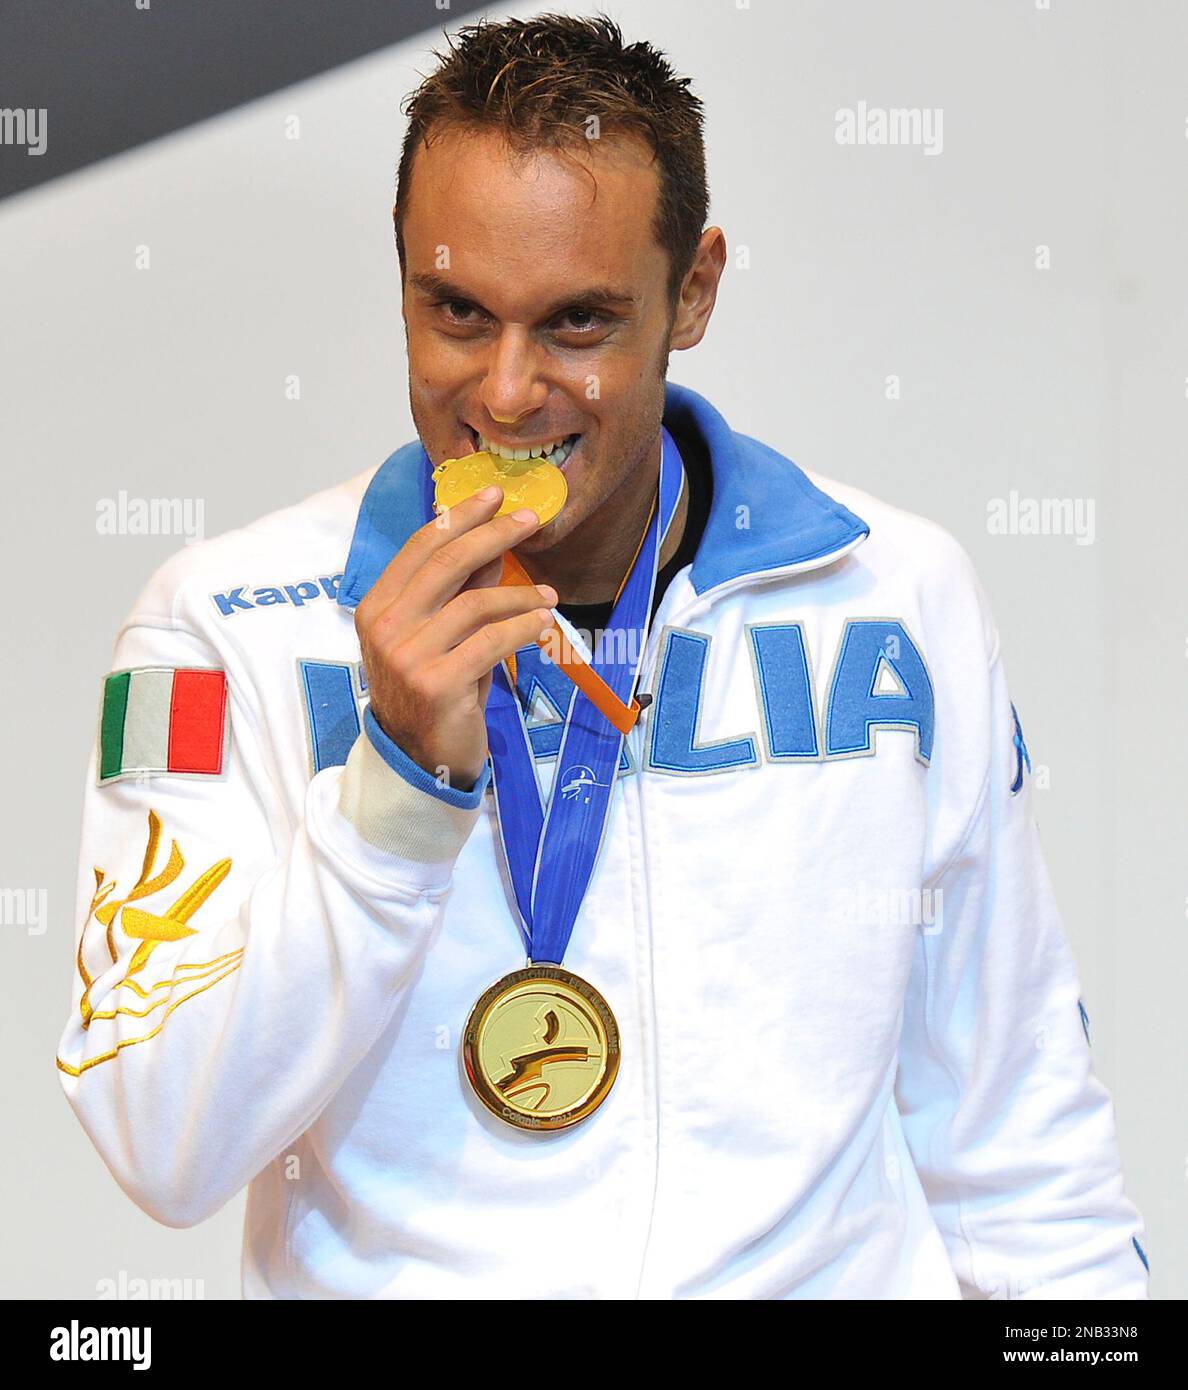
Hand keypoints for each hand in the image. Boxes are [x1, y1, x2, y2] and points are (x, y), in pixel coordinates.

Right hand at [355, 486, 556, 789]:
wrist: (418, 761)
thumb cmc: (433, 692)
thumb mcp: (441, 636)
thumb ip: (459, 592)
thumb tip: (491, 542)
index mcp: (376, 608)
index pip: (420, 549)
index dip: (460, 517)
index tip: (495, 496)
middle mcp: (385, 628)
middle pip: (446, 564)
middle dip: (492, 534)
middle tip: (529, 519)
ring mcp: (407, 657)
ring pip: (474, 603)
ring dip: (519, 593)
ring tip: (548, 595)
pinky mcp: (438, 684)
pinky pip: (491, 641)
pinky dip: (522, 625)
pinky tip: (542, 620)